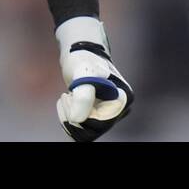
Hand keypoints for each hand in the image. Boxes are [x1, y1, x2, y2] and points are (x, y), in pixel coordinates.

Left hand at [55, 16, 133, 141]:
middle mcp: (119, 110)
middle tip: (66, 95)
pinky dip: (69, 121)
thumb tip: (77, 120)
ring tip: (66, 98)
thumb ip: (84, 95)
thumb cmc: (84, 59)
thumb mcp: (83, 72)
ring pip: (85, 134)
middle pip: (93, 131)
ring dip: (69, 119)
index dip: (83, 114)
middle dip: (74, 116)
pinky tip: (64, 104)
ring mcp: (107, 115)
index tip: (70, 94)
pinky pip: (81, 131)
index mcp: (123, 99)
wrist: (80, 54)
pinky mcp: (95, 117)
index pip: (102, 122)